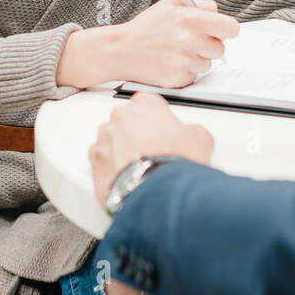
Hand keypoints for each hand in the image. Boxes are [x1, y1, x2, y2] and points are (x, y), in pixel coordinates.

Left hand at [89, 91, 213, 204]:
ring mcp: (104, 140)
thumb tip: (190, 138)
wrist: (157, 191)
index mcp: (144, 104)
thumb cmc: (174, 161)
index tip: (164, 130)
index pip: (148, 103)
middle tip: (154, 151)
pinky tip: (128, 178)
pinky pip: (102, 162)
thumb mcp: (200, 137)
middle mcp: (120, 117)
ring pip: (112, 141)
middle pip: (127, 121)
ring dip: (123, 151)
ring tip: (141, 168)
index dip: (158, 119)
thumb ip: (190, 130)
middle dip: (138, 134)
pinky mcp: (94, 163)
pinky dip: (112, 169)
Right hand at [114, 0, 239, 87]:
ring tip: (178, 51)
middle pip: (220, 49)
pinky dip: (186, 71)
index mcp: (189, 18)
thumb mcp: (171, 4)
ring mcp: (183, 62)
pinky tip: (171, 62)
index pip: (229, 27)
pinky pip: (194, 76)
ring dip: (197, 59)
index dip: (227, 29)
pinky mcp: (178, 79)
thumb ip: (199, 5)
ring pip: (208, 64)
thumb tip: (219, 13)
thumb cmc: (147, 27)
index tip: (223, 31)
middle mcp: (188, 40)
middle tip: (195, 41)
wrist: (121, 49)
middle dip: (211, 45)